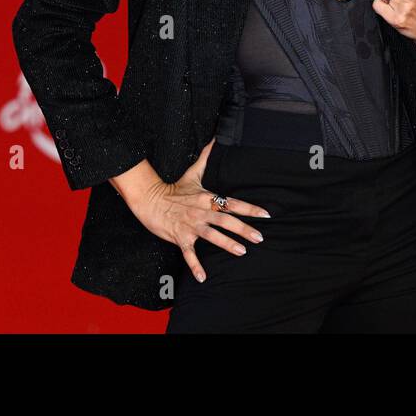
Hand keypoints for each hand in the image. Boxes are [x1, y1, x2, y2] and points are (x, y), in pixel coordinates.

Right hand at [128, 139, 269, 283]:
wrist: (150, 199)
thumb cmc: (174, 189)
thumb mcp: (192, 174)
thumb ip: (206, 158)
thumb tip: (216, 138)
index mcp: (207, 198)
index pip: (233, 203)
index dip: (250, 209)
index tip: (266, 214)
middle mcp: (201, 212)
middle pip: (226, 221)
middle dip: (244, 229)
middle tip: (260, 237)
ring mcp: (191, 226)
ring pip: (212, 236)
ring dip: (227, 245)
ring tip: (242, 251)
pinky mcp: (180, 237)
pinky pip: (189, 254)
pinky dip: (195, 266)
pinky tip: (203, 277)